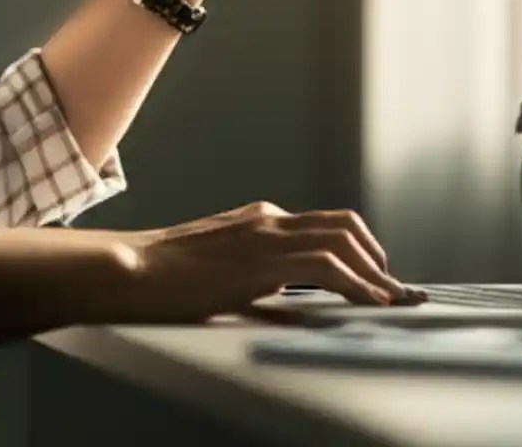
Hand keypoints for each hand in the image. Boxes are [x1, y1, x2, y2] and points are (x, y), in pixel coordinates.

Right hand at [123, 202, 419, 322]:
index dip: (358, 247)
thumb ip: (256, 275)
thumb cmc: (167, 277)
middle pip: (343, 224)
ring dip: (372, 271)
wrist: (132, 269)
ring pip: (341, 240)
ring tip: (389, 296)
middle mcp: (269, 219)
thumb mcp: (222, 269)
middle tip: (389, 285)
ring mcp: (265, 235)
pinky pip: (324, 265)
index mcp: (261, 219)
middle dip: (374, 254)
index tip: (376, 274)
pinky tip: (368, 301)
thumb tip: (287, 298)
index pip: (324, 223)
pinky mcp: (260, 259)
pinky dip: (354, 283)